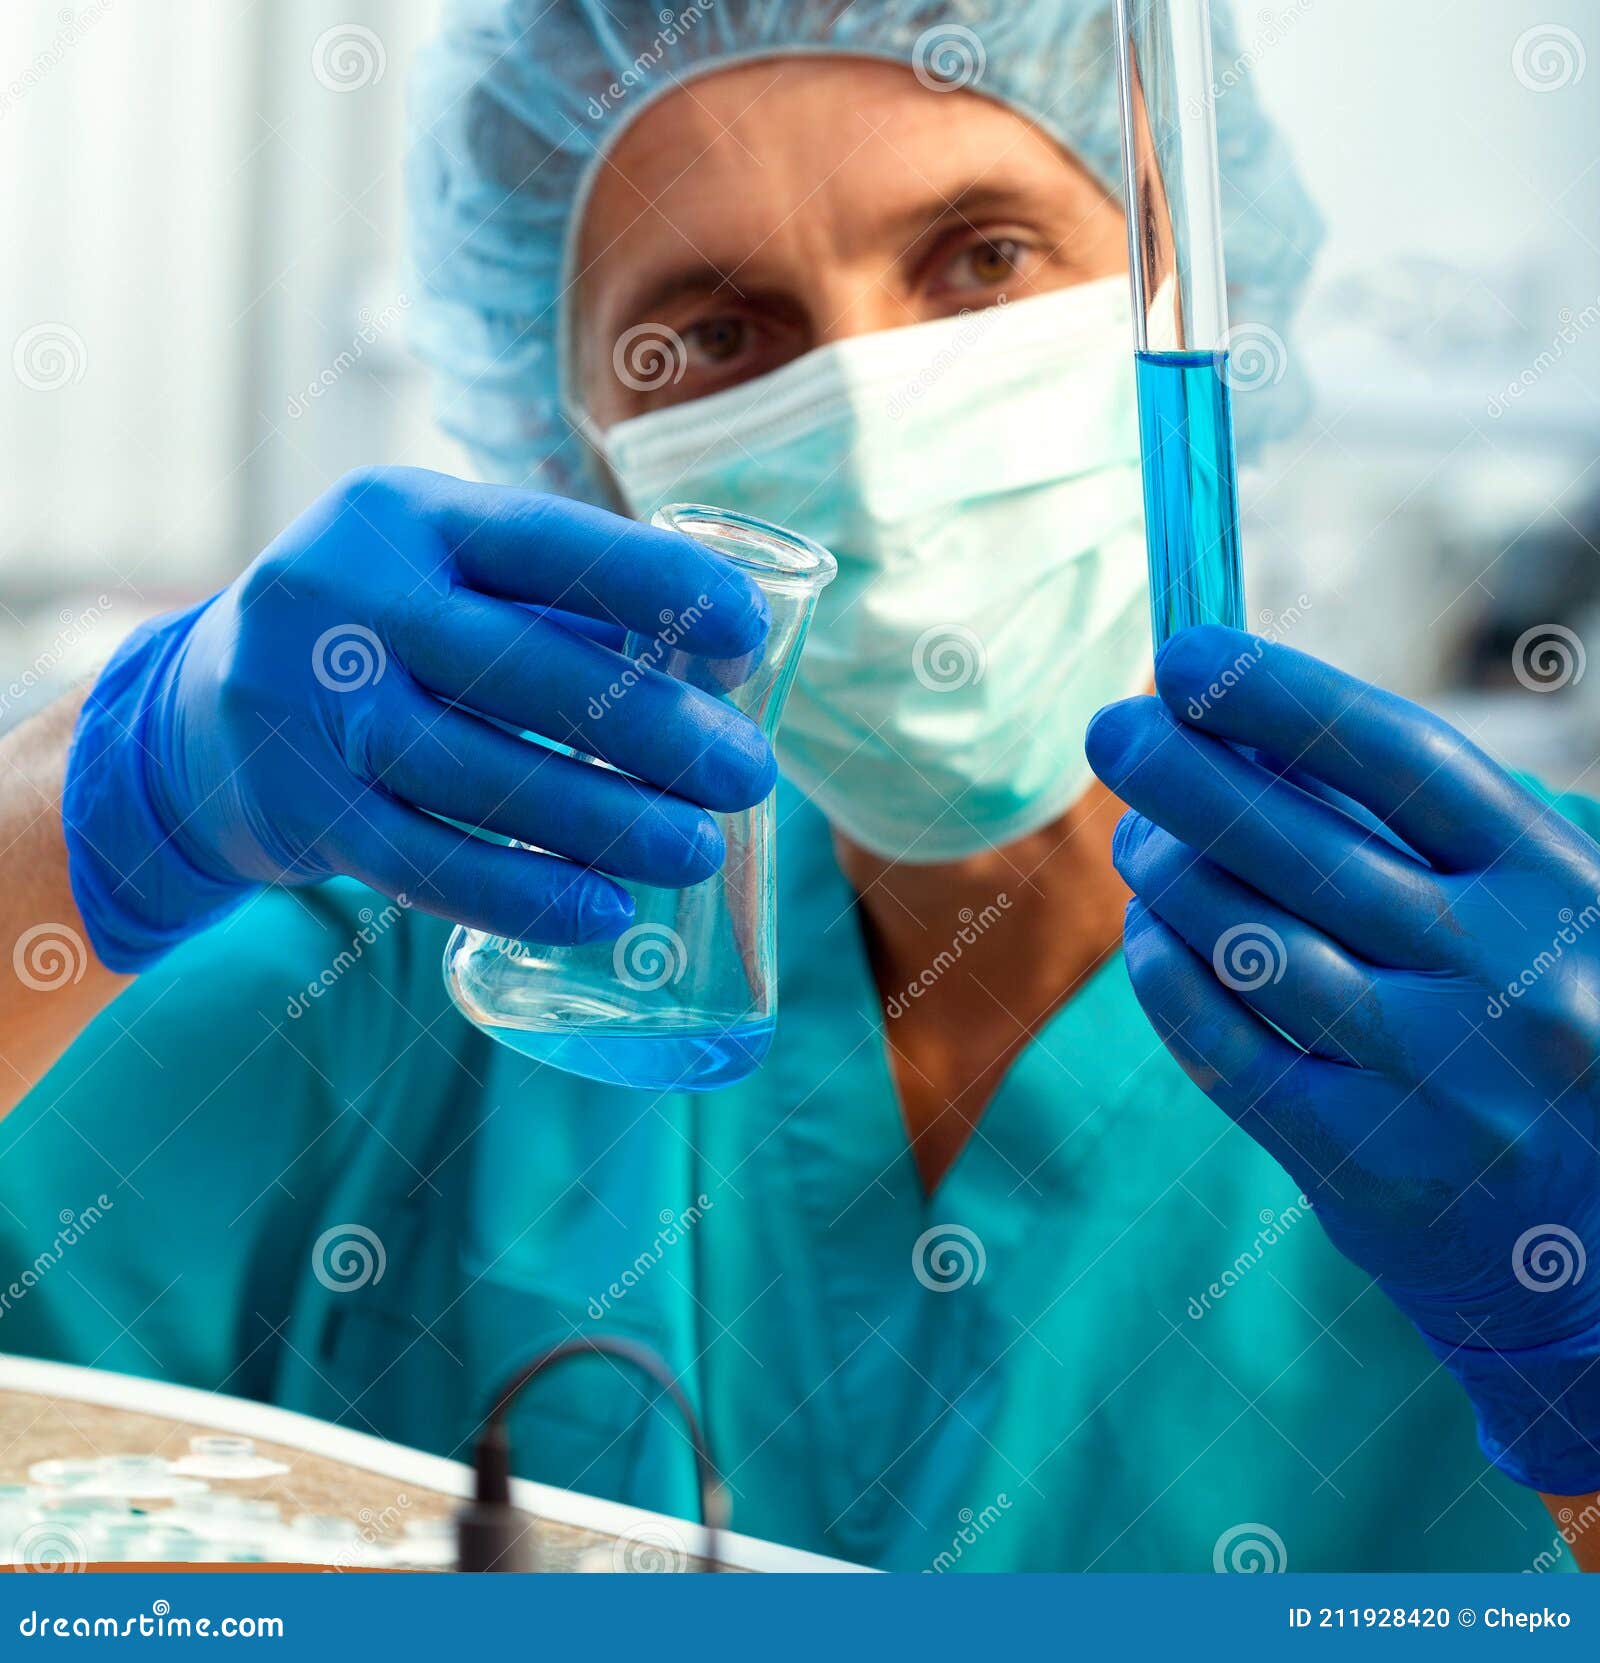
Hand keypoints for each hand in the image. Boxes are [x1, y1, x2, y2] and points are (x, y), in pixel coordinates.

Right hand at [63, 468, 774, 968]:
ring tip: (697, 851)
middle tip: (750, 775)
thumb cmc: (382, 632)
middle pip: (524, 671)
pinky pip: (428, 864)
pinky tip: (605, 910)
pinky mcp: (302, 811)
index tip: (749, 636)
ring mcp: (312, 708)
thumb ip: (563, 607)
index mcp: (406, 516)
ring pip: (481, 776)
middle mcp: (349, 597)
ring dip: (606, 823)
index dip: (657, 584)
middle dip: (654, 729)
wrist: (205, 712)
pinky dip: (524, 894)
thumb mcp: (446, 573)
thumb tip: (721, 668)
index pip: (548, 541)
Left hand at [1086, 624, 1599, 1492]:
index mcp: (1556, 886)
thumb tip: (1249, 729)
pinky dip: (1167, 977)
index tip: (1183, 656)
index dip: (1279, 697)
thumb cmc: (1540, 1021)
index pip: (1399, 760)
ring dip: (1170, 876)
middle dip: (1184, 773)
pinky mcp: (1363, 1161)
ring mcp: (1434, 1080)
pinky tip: (1150, 936)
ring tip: (1140, 840)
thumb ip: (1419, 827)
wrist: (1592, 1240)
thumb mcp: (1530, 905)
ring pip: (1249, 943)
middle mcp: (1504, 979)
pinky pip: (1222, 1046)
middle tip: (1112, 730)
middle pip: (1303, 846)